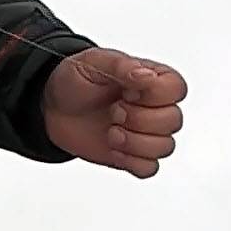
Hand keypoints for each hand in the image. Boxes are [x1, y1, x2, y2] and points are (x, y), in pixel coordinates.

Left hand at [42, 47, 186, 178]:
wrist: (52, 108)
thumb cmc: (75, 81)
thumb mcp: (94, 62)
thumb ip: (122, 66)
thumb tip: (147, 76)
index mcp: (152, 79)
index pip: (177, 89)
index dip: (153, 95)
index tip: (127, 91)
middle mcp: (154, 107)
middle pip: (173, 120)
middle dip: (139, 119)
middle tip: (114, 112)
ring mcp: (145, 133)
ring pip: (165, 147)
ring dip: (135, 142)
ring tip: (111, 131)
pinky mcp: (133, 156)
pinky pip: (150, 168)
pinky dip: (131, 162)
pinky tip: (113, 148)